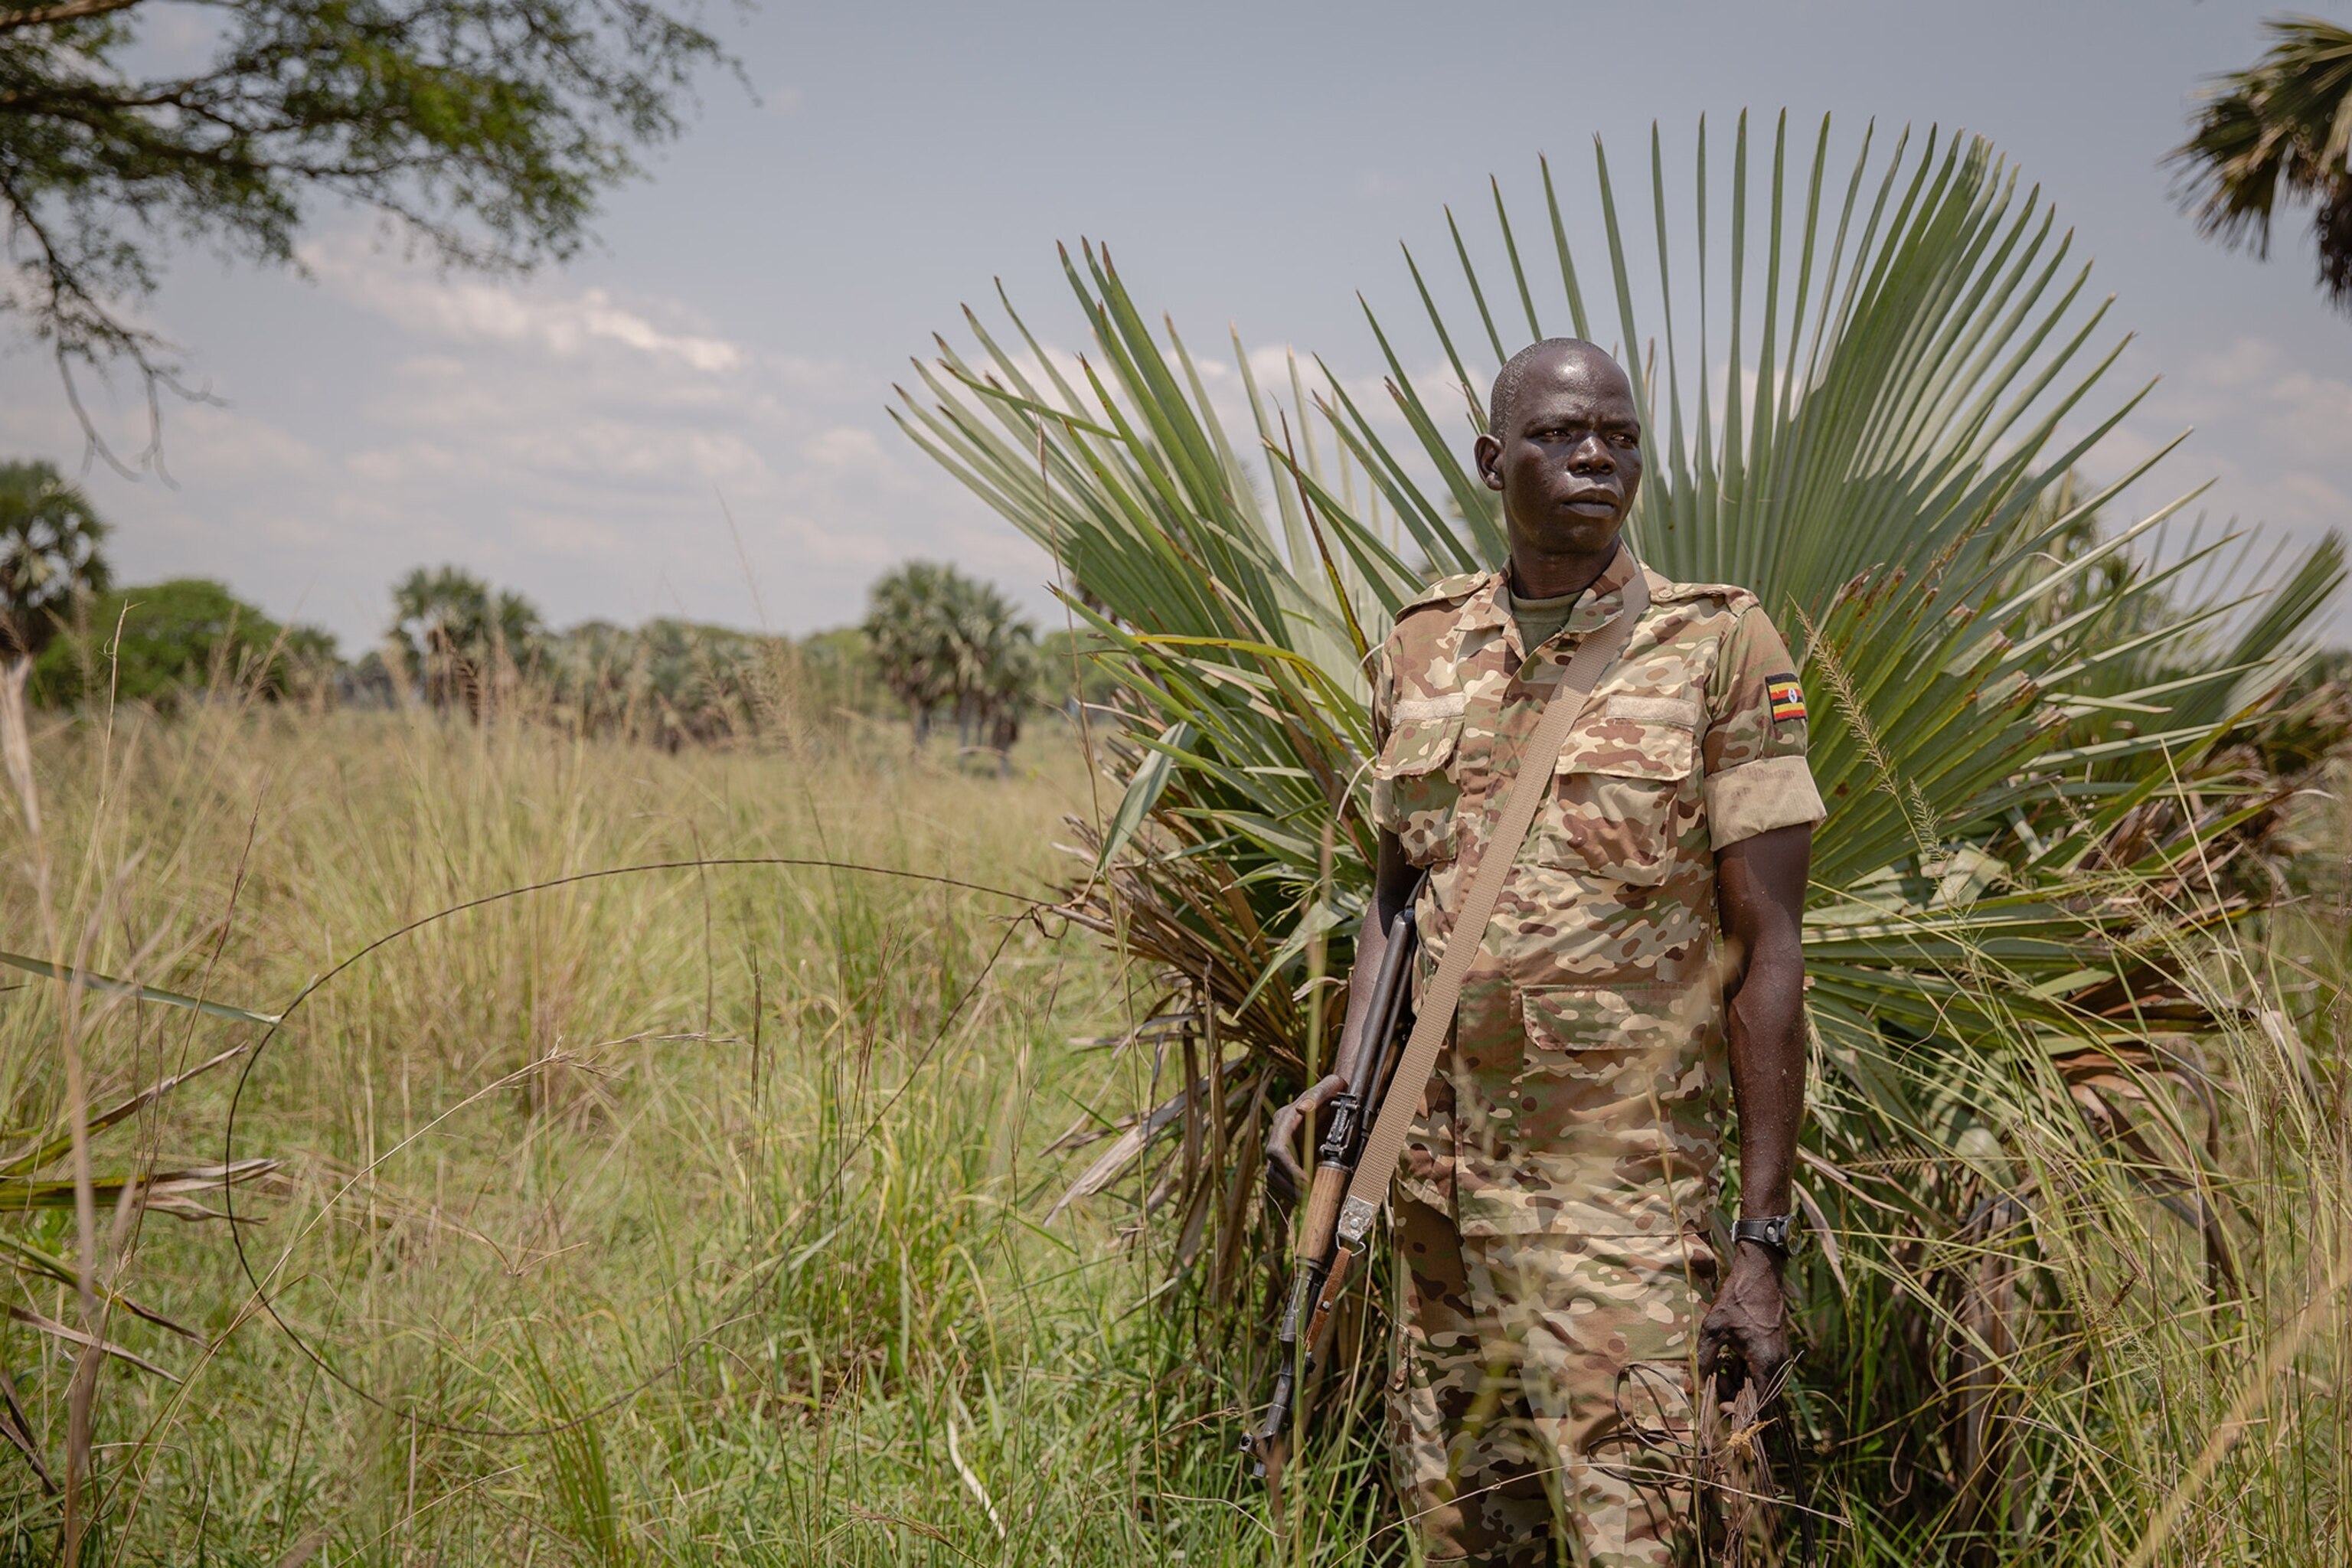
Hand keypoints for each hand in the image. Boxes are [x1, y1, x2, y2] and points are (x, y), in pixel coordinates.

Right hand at [1263, 1073, 1345, 1206]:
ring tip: (1312, 1202)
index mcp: (1285, 1120)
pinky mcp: (1292, 1157)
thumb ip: (1318, 1094)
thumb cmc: (1334, 1091)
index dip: (1289, 1169)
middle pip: (1272, 1170)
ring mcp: (1285, 1147)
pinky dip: (1296, 1192)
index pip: (1277, 1150)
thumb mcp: (1330, 1086)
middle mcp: (1280, 1135)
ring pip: (1276, 1178)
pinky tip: (1313, 1197)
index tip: (1307, 1182)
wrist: (1335, 1095)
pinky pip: (1286, 1180)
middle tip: (1310, 1200)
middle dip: (1289, 1188)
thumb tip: (1304, 1107)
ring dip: (1291, 1193)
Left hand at [1698, 1241, 1792, 1401]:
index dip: (1738, 1414)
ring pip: (1758, 1386)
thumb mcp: (1713, 1329)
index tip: (1719, 1404)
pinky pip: (1760, 1373)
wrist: (1760, 1274)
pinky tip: (1731, 1357)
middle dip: (1733, 1394)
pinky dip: (1744, 1371)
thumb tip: (1693, 1386)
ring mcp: (1779, 1359)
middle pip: (1757, 1399)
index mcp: (1765, 1364)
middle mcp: (1777, 1366)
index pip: (1759, 1408)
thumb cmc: (1737, 1299)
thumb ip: (1704, 1360)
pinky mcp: (1775, 1352)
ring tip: (1721, 1363)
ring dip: (1737, 1382)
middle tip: (1715, 1377)